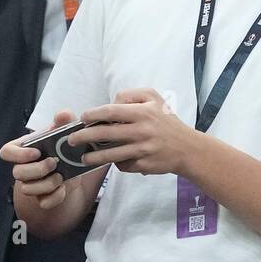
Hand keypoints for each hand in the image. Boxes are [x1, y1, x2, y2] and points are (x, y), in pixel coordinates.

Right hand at [0, 109, 83, 210]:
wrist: (74, 170)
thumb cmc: (62, 148)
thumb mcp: (64, 133)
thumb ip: (63, 122)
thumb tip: (64, 114)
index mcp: (23, 150)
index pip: (6, 152)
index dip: (18, 155)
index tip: (36, 152)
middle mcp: (23, 168)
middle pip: (17, 173)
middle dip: (37, 170)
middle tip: (53, 163)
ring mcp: (30, 184)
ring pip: (27, 189)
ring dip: (47, 184)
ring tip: (61, 177)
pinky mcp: (42, 198)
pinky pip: (43, 202)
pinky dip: (55, 197)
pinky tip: (64, 188)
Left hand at [75, 89, 198, 175]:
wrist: (188, 149)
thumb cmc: (167, 122)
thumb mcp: (155, 98)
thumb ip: (131, 95)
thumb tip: (111, 102)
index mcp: (143, 113)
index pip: (110, 112)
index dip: (92, 115)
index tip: (83, 118)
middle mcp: (142, 131)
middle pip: (105, 134)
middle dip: (84, 137)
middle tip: (72, 139)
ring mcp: (143, 150)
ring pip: (110, 155)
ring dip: (93, 157)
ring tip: (83, 157)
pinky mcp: (144, 165)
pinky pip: (123, 166)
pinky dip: (116, 164)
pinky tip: (113, 161)